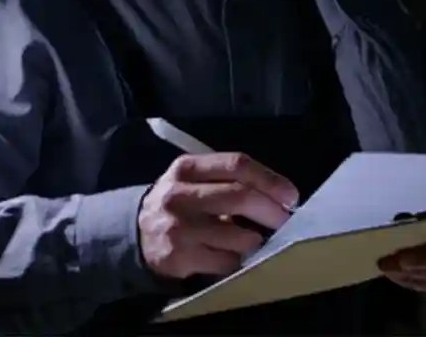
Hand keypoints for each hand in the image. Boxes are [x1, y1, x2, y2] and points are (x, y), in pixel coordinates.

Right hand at [138, 153, 298, 280]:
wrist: (135, 234)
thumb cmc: (177, 203)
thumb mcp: (191, 180)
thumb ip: (227, 180)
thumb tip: (278, 196)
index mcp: (187, 168)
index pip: (236, 164)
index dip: (269, 179)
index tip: (290, 195)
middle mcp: (180, 195)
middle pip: (240, 197)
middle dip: (271, 211)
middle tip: (284, 220)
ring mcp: (179, 227)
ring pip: (237, 235)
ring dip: (254, 239)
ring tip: (253, 240)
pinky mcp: (180, 257)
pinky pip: (226, 261)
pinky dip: (238, 260)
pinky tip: (232, 255)